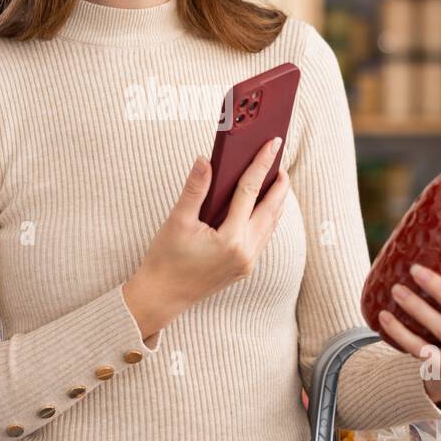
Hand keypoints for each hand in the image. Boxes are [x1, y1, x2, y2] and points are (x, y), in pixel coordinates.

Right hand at [122, 137, 289, 338]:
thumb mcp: (178, 220)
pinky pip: (262, 237)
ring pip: (270, 225)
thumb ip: (195, 188)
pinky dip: (266, 218)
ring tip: (275, 179)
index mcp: (231, 239)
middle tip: (279, 159)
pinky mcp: (244, 268)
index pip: (251, 192)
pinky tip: (262, 206)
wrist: (161, 296)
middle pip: (271, 209)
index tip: (272, 144)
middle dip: (279, 183)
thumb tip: (206, 159)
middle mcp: (245, 252)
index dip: (262, 164)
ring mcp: (248, 263)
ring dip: (275, 201)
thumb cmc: (166, 259)